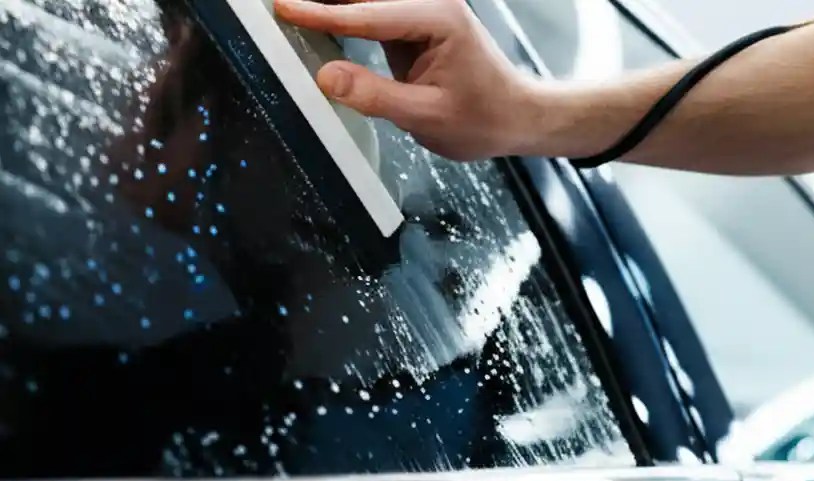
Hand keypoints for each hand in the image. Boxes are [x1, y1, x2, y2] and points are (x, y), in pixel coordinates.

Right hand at [274, 0, 542, 159]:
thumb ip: (376, 96)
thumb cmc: (484, 118)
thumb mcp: (428, 116)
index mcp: (438, 19)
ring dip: (330, 5)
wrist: (516, 116)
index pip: (367, 14)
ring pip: (361, 1)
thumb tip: (326, 77)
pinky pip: (366, 13)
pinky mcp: (409, 23)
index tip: (282, 8)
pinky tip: (310, 17)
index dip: (321, 12)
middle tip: (280, 6)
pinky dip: (339, 14)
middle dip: (324, 0)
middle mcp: (430, 3)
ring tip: (290, 12)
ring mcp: (420, 10)